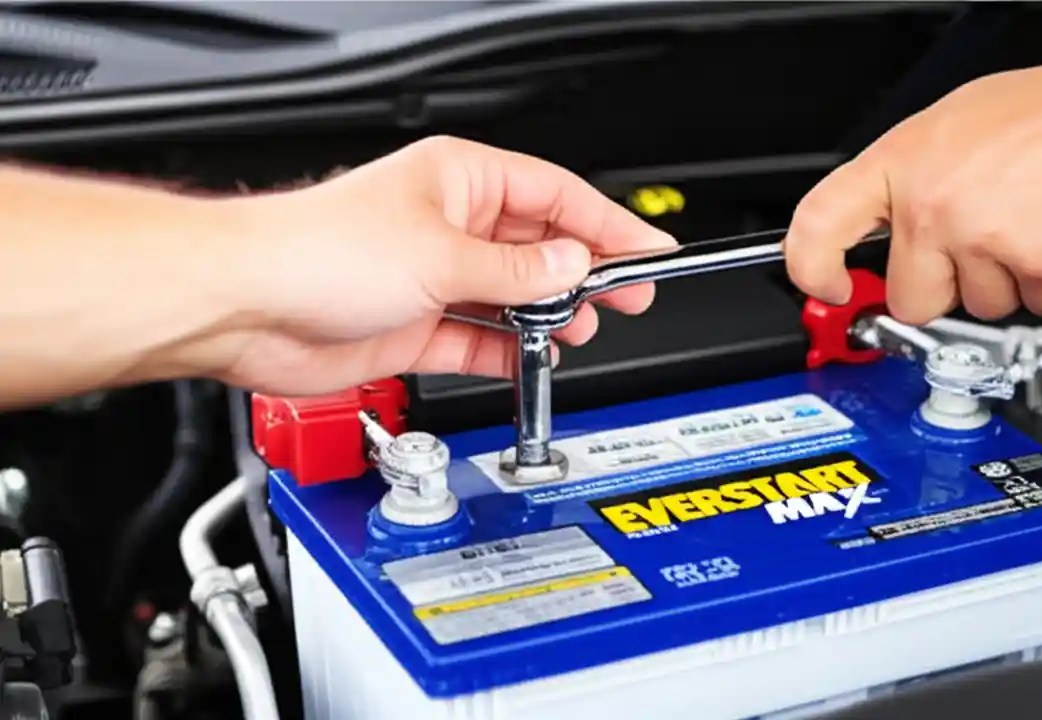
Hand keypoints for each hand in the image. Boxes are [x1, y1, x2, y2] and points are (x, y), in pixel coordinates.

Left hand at [210, 136, 674, 394]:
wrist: (248, 308)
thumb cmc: (319, 252)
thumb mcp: (442, 256)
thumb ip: (517, 270)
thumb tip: (571, 266)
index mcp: (460, 180)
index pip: (555, 197)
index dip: (607, 225)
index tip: (647, 249)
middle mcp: (450, 226)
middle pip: (538, 248)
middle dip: (584, 274)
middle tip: (627, 298)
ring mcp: (434, 277)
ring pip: (513, 297)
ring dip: (547, 316)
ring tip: (581, 329)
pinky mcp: (416, 324)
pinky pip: (480, 338)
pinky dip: (509, 350)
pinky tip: (534, 357)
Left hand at [782, 31, 1041, 324]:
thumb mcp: (955, 128)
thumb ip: (911, 183)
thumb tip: (881, 230)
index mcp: (904, 163)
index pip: (818, 225)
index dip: (810, 270)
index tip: (830, 289)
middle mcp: (935, 203)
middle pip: (911, 298)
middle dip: (947, 286)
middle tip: (984, 241)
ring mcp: (985, 238)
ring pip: (977, 309)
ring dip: (1007, 282)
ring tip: (1035, 221)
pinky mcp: (1040, 267)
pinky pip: (1036, 309)